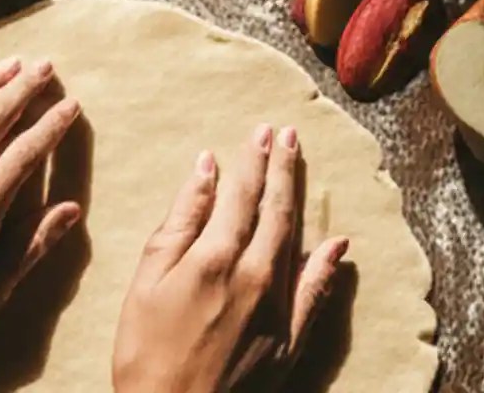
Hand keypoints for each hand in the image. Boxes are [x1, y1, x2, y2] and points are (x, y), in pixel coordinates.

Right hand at [112, 125, 348, 392]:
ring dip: (298, 199)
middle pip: (275, 210)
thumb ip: (181, 223)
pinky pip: (316, 292)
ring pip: (296, 240)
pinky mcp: (290, 338)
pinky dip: (327, 265)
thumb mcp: (148, 280)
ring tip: (299, 166)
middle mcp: (255, 275)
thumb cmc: (146, 351)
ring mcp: (278, 307)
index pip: (241, 194)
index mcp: (216, 257)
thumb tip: (206, 171)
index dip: (252, 160)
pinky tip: (338, 243)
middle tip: (288, 134)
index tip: (261, 132)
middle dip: (281, 168)